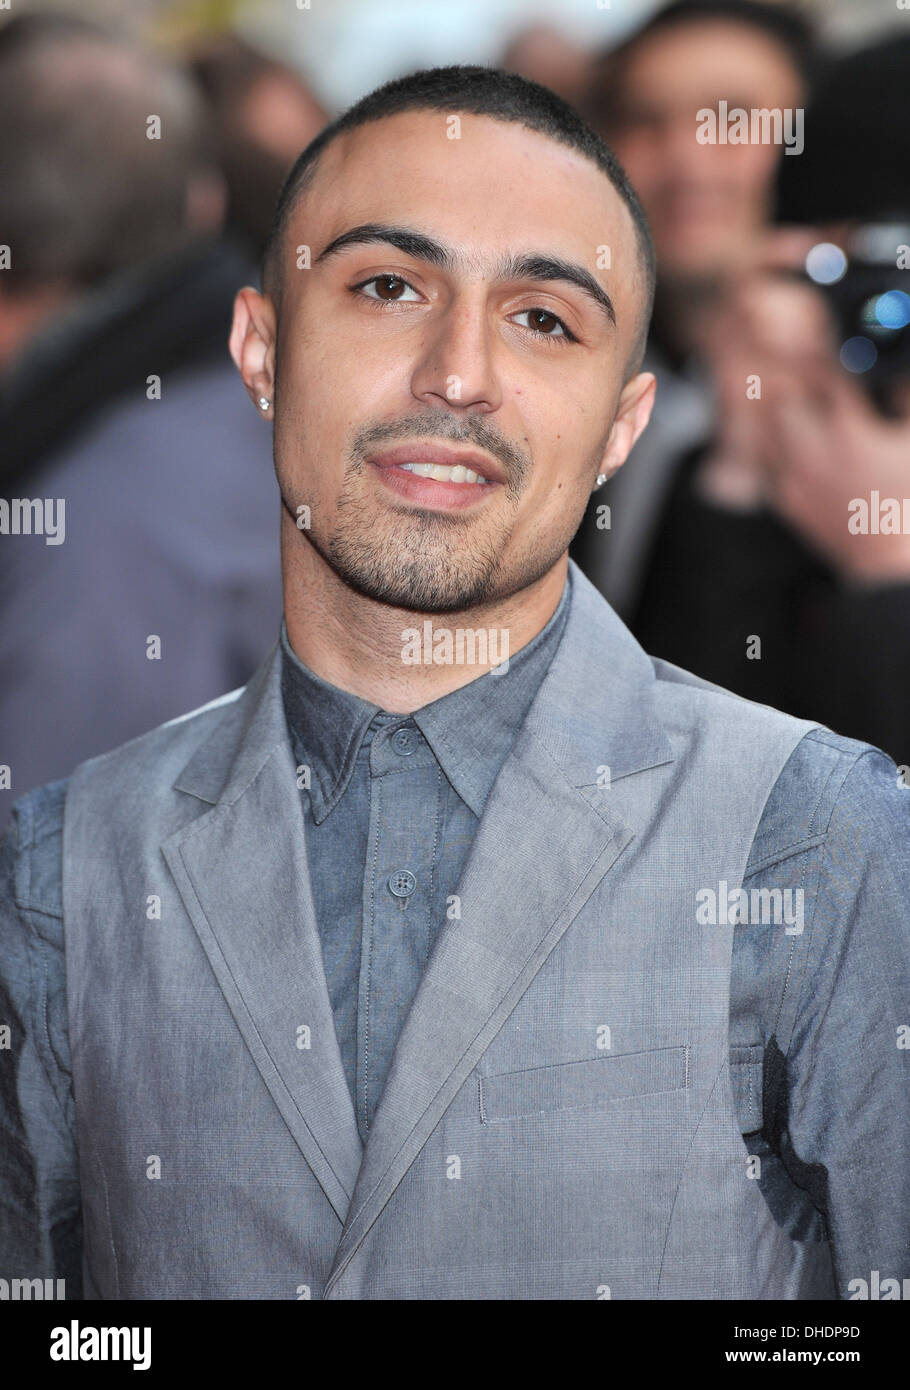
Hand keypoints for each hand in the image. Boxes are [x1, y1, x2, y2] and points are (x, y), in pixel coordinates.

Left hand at [758, 357, 909, 584]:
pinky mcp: (789, 503)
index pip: (824, 375)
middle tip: (810, 379)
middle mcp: (812, 454)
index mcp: (848, 433)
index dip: (820, 352)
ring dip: (781, 416)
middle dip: (797, 384)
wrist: (891, 561)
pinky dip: (776, 450)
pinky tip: (797, 448)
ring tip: (801, 410)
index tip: (819, 341)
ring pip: (768, 431)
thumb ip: (906, 398)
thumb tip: (896, 372)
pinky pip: (767, 465)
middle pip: (784, 399)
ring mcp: (795, 481)